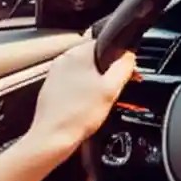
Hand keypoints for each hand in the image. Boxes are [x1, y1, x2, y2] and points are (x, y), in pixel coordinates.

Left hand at [26, 41, 135, 159]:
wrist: (53, 137)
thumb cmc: (79, 115)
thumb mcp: (111, 90)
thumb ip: (123, 68)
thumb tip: (129, 55)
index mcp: (77, 54)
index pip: (104, 43)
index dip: (119, 57)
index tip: (125, 73)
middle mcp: (63, 60)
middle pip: (93, 57)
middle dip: (106, 71)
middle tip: (114, 89)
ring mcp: (55, 74)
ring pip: (83, 71)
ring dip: (94, 81)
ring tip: (99, 100)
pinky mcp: (51, 88)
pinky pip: (72, 83)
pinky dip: (82, 91)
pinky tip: (86, 106)